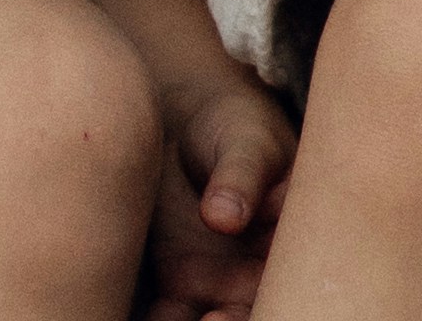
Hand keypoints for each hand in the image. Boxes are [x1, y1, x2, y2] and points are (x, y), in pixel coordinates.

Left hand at [148, 66, 294, 317]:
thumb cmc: (233, 125)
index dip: (269, 308)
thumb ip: (240, 175)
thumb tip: (224, 217)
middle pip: (247, 317)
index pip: (288, 289)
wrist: (188, 120)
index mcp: (286, 246)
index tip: (225, 316)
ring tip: (171, 320)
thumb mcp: (246, 140)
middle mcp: (254, 277)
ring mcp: (214, 285)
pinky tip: (133, 319)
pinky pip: (168, 319)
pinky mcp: (176, 284)